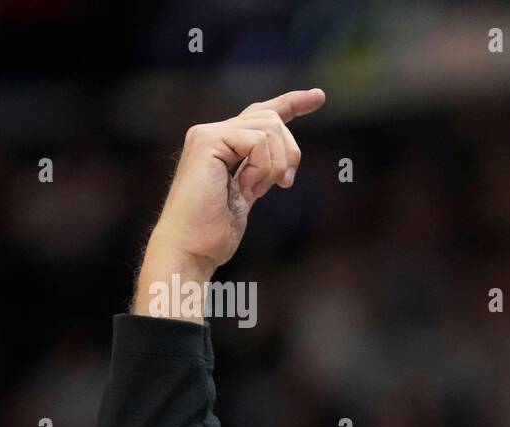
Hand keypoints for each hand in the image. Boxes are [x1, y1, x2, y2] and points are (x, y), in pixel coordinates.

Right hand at [133, 88, 325, 317]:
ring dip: (274, 164)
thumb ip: (261, 169)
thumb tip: (285, 158)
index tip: (319, 96)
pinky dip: (262, 167)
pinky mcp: (207, 141)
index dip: (293, 103)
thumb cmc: (215, 230)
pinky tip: (245, 186)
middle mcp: (213, 133)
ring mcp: (208, 134)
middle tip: (285, 183)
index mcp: (223, 144)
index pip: (263, 113)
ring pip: (269, 128)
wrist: (191, 247)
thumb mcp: (247, 194)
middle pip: (272, 120)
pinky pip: (258, 141)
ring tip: (255, 189)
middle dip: (289, 152)